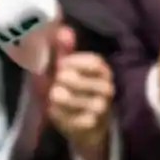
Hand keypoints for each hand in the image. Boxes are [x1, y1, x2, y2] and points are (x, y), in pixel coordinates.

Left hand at [46, 27, 114, 159]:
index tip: (60, 67)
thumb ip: (66, 50)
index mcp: (104, 70)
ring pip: (61, 95)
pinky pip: (60, 113)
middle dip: (55, 81)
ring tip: (58, 101)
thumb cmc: (77, 93)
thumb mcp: (72, 69)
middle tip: (57, 87)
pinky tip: (60, 114)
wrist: (90, 130)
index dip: (69, 62)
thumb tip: (63, 29)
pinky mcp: (89, 124)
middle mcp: (107, 88)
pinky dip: (55, 113)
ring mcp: (100, 107)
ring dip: (52, 98)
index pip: (89, 60)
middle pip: (68, 77)